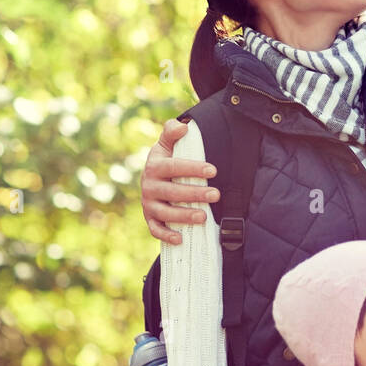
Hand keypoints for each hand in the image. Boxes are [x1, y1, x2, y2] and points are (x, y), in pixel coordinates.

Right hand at [141, 118, 219, 244]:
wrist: (152, 177)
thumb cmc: (166, 159)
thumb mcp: (167, 143)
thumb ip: (172, 131)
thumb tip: (183, 127)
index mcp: (154, 166)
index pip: (173, 167)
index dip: (192, 168)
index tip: (213, 170)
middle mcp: (149, 186)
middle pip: (171, 192)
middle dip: (194, 194)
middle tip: (216, 194)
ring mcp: (149, 204)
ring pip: (165, 213)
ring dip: (184, 216)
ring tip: (204, 217)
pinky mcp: (150, 218)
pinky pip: (155, 229)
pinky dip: (166, 236)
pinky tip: (181, 239)